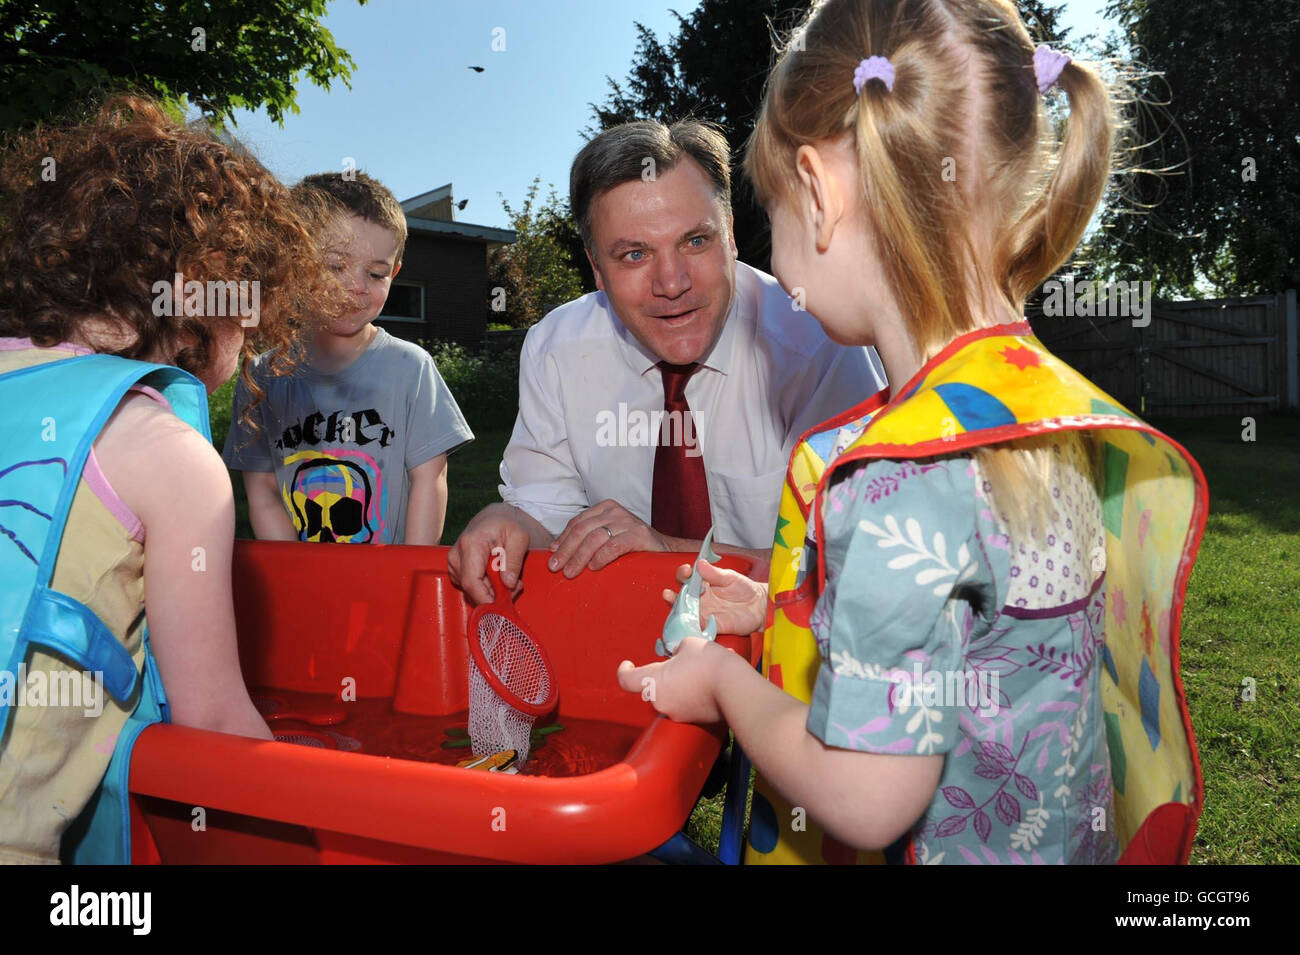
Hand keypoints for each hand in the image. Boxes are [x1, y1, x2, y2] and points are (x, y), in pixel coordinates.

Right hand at [448, 505, 531, 604]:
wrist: (495, 517)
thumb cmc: (507, 524)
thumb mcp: (520, 538)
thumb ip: (514, 561)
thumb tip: (508, 584)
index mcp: (470, 544)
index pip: (472, 582)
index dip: (486, 599)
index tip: (502, 605)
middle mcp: (456, 554)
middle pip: (471, 589)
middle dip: (494, 594)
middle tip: (515, 586)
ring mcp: (454, 562)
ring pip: (470, 590)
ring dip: (491, 591)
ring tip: (507, 577)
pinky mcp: (456, 568)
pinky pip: (470, 586)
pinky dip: (485, 587)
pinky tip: (497, 577)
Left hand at [547, 499, 679, 576]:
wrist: (665, 550)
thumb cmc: (632, 547)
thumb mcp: (608, 537)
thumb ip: (587, 539)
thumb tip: (557, 551)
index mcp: (605, 508)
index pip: (577, 522)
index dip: (563, 539)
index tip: (552, 554)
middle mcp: (615, 511)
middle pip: (583, 530)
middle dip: (566, 550)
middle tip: (555, 567)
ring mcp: (628, 522)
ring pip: (595, 538)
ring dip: (579, 557)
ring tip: (570, 572)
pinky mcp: (640, 535)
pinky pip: (615, 545)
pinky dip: (601, 557)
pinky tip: (593, 567)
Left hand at [617, 637, 735, 723]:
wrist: (735, 688)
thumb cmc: (709, 664)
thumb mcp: (689, 644)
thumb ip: (677, 649)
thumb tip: (678, 653)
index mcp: (654, 682)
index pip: (626, 680)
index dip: (624, 670)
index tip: (628, 664)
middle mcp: (661, 702)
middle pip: (654, 686)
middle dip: (663, 674)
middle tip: (679, 660)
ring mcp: (677, 714)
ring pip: (671, 696)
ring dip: (679, 684)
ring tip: (699, 670)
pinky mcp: (694, 721)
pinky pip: (687, 705)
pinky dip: (692, 695)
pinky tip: (707, 683)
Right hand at [662, 560, 767, 635]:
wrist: (758, 608)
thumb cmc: (745, 590)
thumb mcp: (730, 577)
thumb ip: (714, 573)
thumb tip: (700, 564)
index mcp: (704, 583)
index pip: (688, 577)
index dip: (684, 573)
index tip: (687, 570)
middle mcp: (700, 598)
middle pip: (681, 596)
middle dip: (673, 593)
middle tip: (674, 590)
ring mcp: (702, 612)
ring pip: (683, 612)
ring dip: (675, 608)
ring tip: (671, 602)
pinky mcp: (707, 625)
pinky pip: (694, 626)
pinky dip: (687, 624)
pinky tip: (684, 620)